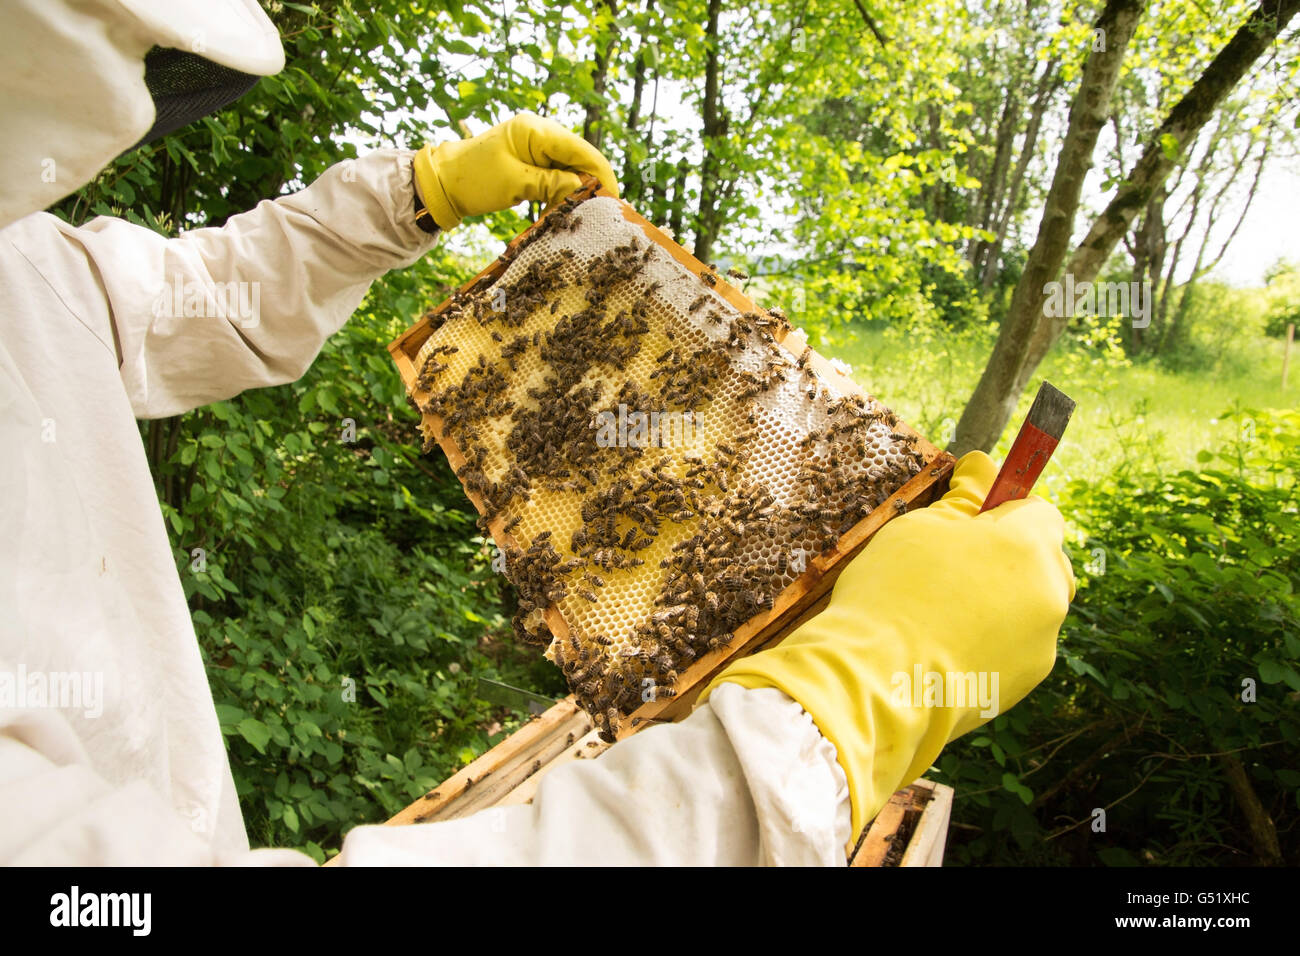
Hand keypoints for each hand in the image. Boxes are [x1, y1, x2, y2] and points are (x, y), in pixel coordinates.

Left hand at [413, 112, 618, 230]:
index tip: (613, 200)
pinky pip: (556, 174)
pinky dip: (561, 192)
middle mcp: (539, 132)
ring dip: (576, 191)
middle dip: (590, 185)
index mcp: (535, 130)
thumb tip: (583, 187)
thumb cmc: (473, 180)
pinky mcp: (531, 160)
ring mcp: (535, 145)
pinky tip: (561, 210)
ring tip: (580, 216)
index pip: (580, 150)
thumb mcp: (514, 183)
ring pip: (569, 168)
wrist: (442, 181)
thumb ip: (551, 183)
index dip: (600, 175)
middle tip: (600, 213)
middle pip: (579, 158)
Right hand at [700, 451, 1074, 838]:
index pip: (1038, 508)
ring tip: (937, 609)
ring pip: (1028, 604)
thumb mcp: (920, 527)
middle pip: (1041, 559)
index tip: (966, 517)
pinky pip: (1013, 645)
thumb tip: (984, 465)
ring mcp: (1041, 643)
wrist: (875, 681)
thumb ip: (963, 497)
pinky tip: (940, 643)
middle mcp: (1050, 594)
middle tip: (948, 562)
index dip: (1002, 508)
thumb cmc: (892, 592)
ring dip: (998, 598)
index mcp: (1029, 546)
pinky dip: (988, 639)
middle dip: (1005, 555)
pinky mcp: (1024, 682)